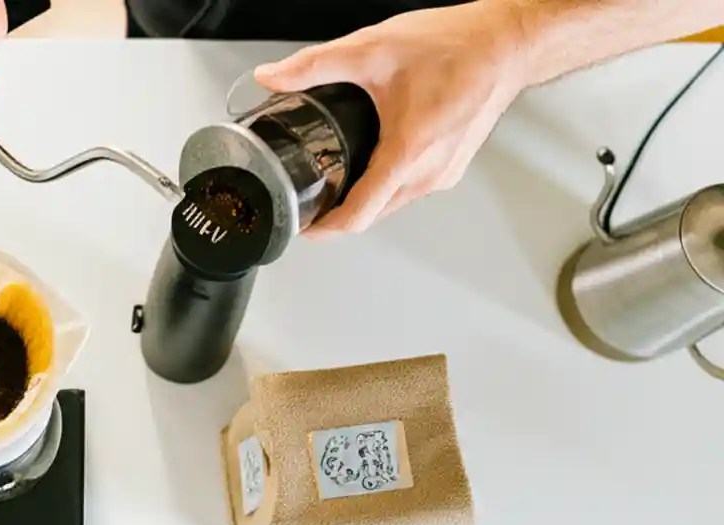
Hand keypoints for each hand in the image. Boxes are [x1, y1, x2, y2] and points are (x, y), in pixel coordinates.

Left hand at [254, 1, 528, 237]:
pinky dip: (388, 184)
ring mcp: (444, 173)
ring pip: (393, 203)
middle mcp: (429, 172)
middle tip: (309, 200)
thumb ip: (315, 65)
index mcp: (408, 153)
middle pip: (374, 214)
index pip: (359, 214)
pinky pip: (411, 188)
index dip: (325, 228)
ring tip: (335, 181)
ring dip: (365, 198)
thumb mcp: (372, 50)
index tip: (303, 226)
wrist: (506, 42)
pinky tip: (373, 162)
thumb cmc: (455, 46)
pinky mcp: (453, 167)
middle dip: (338, 212)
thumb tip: (272, 77)